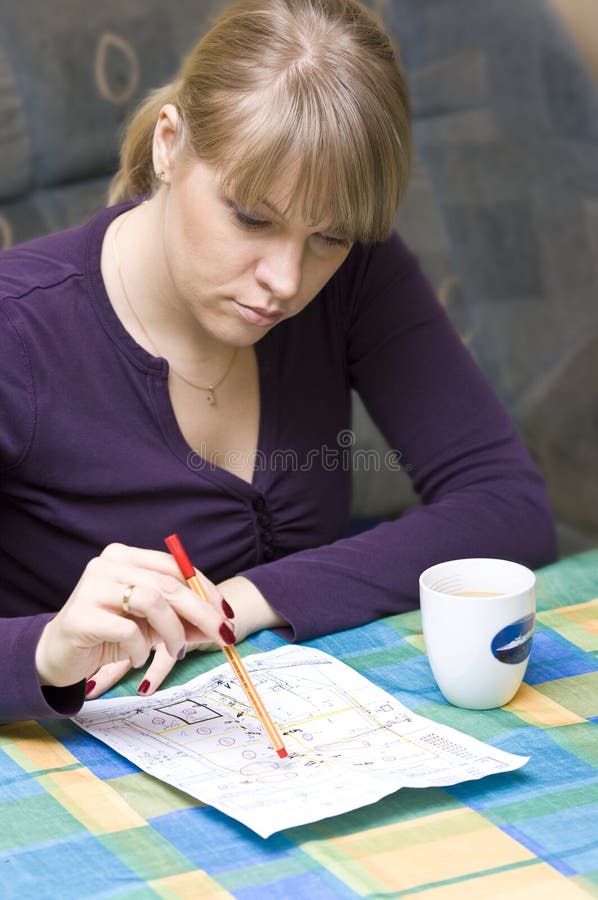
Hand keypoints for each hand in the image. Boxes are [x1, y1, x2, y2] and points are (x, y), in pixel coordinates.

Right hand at [85, 575, 286, 698]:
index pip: (174, 566)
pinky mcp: (82, 615)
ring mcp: (92, 587)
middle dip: (201, 611)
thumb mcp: (151, 624)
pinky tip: (137, 659)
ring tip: (174, 651)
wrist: (58, 655)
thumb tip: (222, 625)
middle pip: (167, 583)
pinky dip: (141, 648)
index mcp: (124, 556)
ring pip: (152, 601)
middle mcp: (107, 564)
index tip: (226, 614)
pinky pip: (129, 629)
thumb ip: (182, 619)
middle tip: (222, 634)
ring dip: (173, 631)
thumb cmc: (108, 634)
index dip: (205, 588)